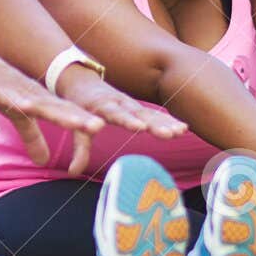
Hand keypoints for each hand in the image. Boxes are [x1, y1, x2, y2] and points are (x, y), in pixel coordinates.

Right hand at [0, 49, 104, 175]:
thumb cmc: (3, 90)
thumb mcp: (19, 117)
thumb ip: (34, 138)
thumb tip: (43, 162)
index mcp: (46, 103)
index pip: (72, 115)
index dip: (89, 123)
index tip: (107, 131)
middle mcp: (40, 98)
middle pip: (66, 111)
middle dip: (85, 120)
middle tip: (103, 127)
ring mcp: (24, 94)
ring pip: (48, 106)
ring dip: (66, 115)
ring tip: (84, 124)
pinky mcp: (5, 93)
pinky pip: (17, 101)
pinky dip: (25, 105)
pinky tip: (31, 108)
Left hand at [56, 66, 187, 141]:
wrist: (84, 82)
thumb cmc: (80, 105)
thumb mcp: (76, 123)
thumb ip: (79, 149)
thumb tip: (72, 172)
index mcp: (103, 105)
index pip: (116, 113)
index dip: (128, 120)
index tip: (139, 127)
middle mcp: (121, 103)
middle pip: (140, 114)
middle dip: (155, 124)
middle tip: (168, 134)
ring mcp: (132, 105)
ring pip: (152, 114)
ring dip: (167, 123)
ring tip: (181, 132)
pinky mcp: (139, 108)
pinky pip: (156, 115)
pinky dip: (169, 121)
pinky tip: (183, 129)